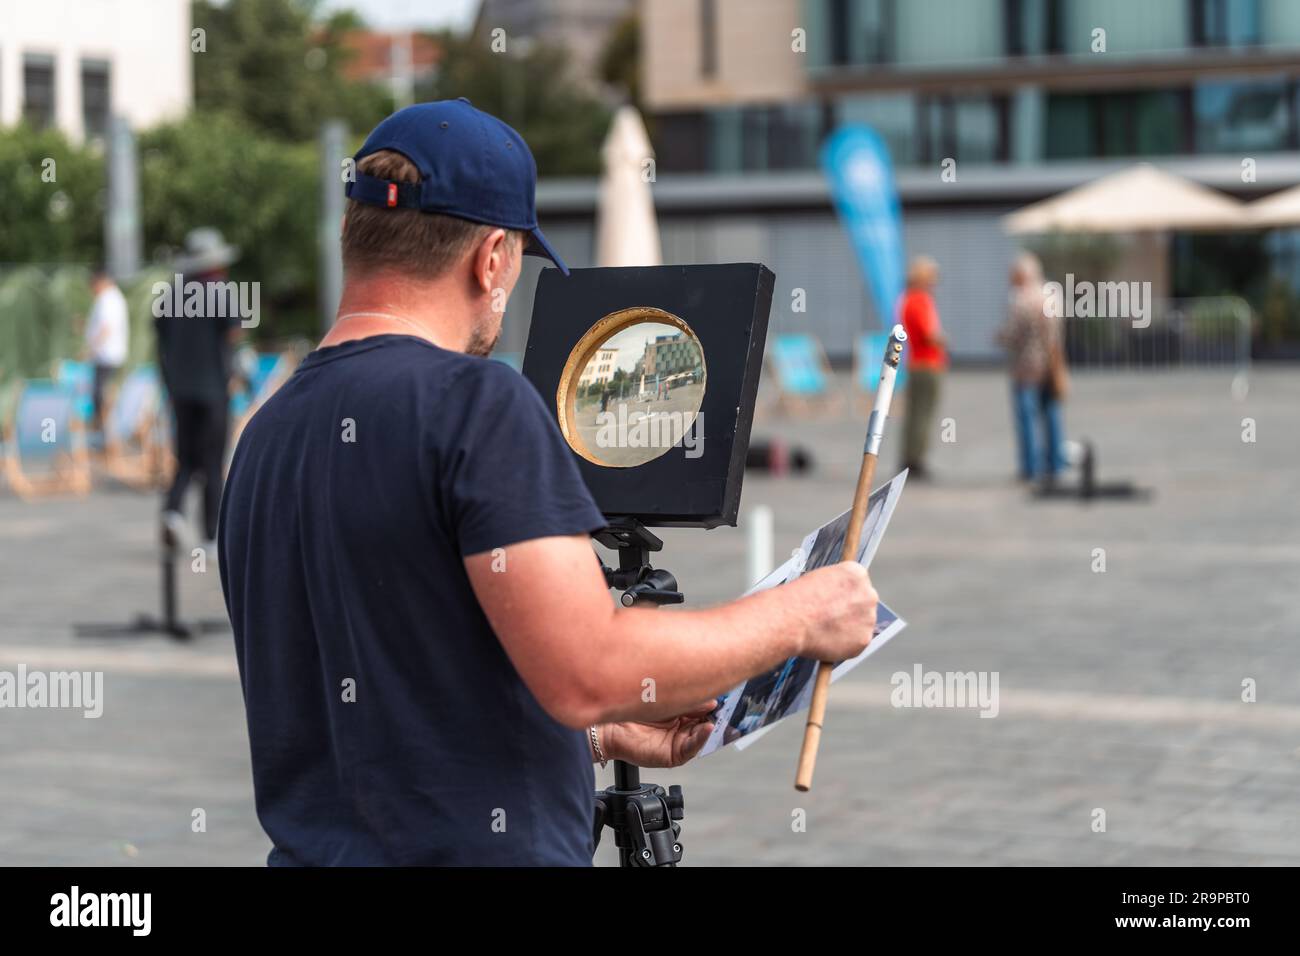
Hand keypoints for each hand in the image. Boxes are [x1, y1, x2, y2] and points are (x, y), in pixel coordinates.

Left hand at [599, 700, 715, 768]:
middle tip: (726, 705)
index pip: (702, 708)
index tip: (724, 694)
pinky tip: (707, 728)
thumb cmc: (633, 709)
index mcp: (681, 712)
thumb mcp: (665, 702)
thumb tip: (713, 701)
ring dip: (711, 726)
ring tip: (717, 715)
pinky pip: (691, 748)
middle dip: (716, 715)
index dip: (713, 703)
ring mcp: (677, 742)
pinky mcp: (673, 756)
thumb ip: (688, 703)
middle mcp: (681, 728)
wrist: (610, 726)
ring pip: (701, 735)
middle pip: (705, 722)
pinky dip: (701, 738)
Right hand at [799, 562, 877, 661]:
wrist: (790, 620)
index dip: (844, 593)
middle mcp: (868, 594)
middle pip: (864, 602)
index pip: (857, 582)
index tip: (836, 600)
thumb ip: (834, 586)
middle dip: (851, 610)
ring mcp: (868, 618)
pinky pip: (857, 642)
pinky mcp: (863, 640)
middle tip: (831, 617)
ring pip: (862, 624)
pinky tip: (828, 640)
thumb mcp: (817, 578)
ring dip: (849, 627)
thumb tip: (835, 596)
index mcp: (857, 574)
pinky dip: (845, 644)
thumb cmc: (797, 599)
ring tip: (826, 630)